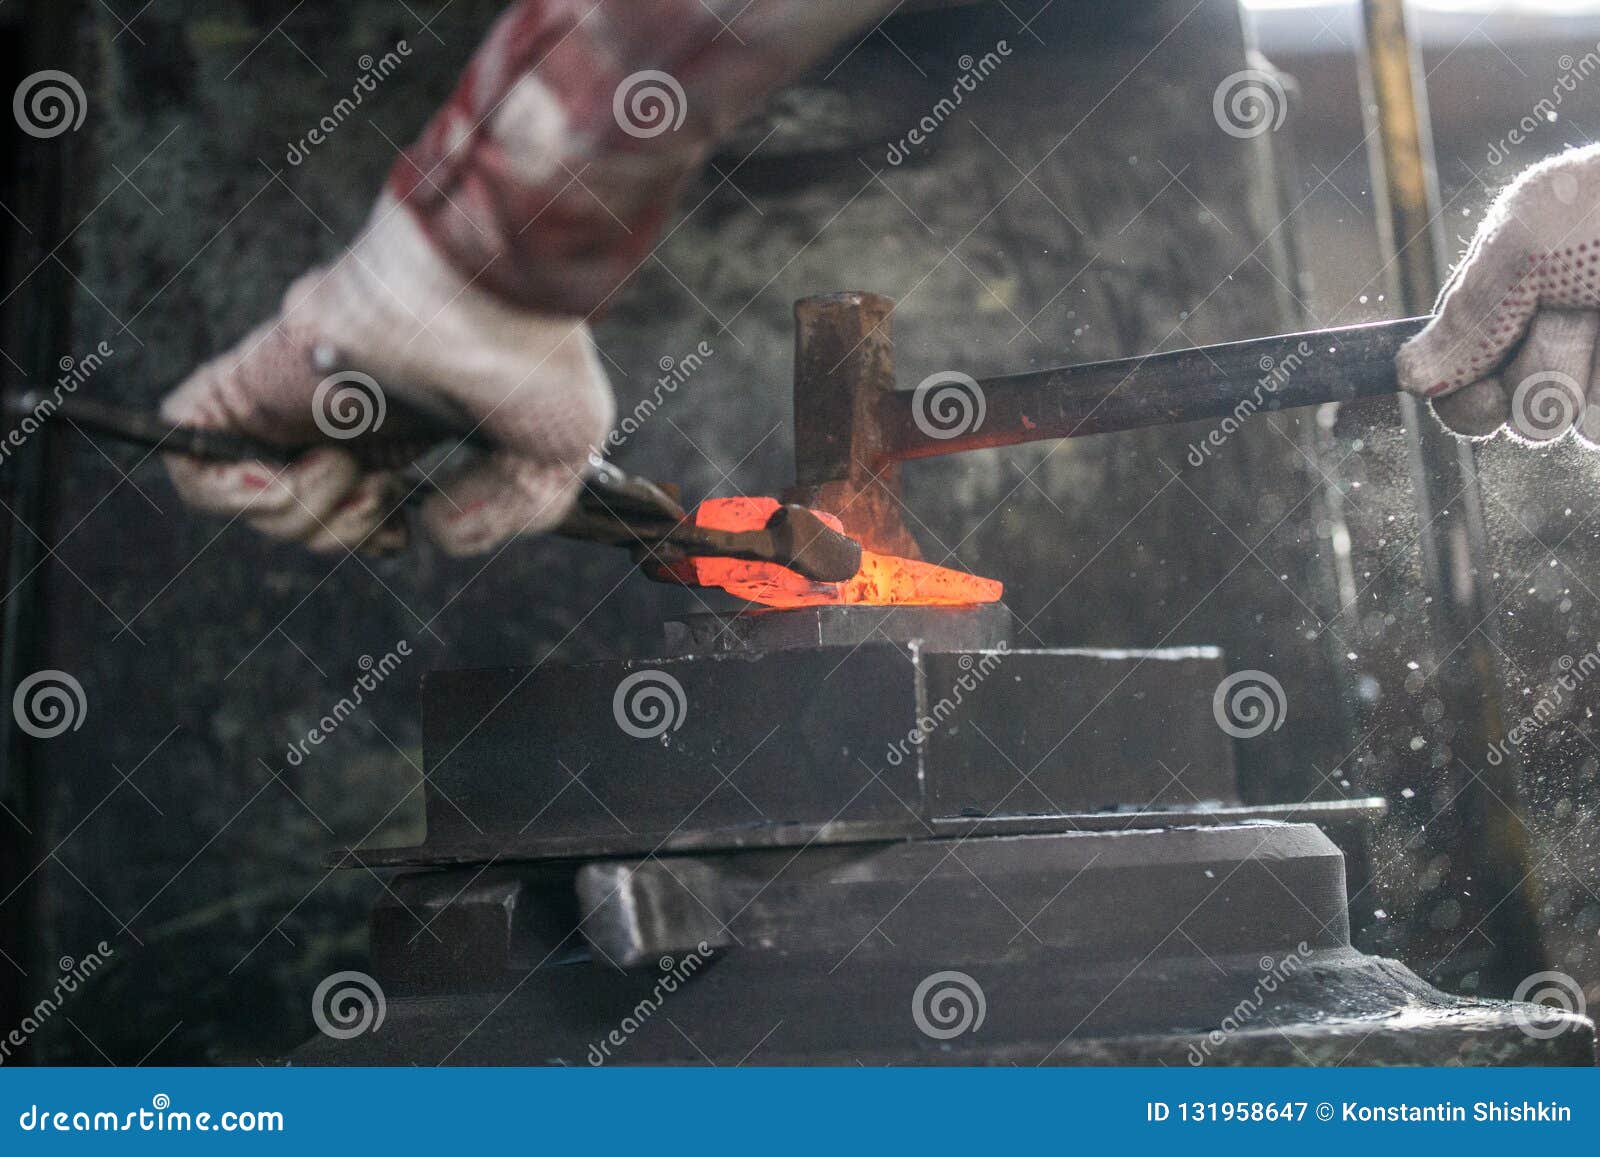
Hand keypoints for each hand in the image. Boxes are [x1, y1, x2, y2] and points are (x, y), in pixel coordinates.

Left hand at [161, 196, 612, 554]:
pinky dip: (218, 487)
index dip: (369, 536)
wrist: (489, 288)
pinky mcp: (252, 373)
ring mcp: (295, 392)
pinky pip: (190, 441)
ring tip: (350, 474)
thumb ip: (502, 515)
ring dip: (297, 517)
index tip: (407, 526)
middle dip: (338, 534)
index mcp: (407, 424)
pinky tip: (276, 480)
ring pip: (244, 488)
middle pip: (297, 506)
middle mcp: (344, 409)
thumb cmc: (534, 353)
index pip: (353, 498)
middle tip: (382, 496)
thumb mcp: (554, 461)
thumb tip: (428, 528)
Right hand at [1396, 144, 1599, 441]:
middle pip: (1518, 417)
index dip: (1464, 404)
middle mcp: (1559, 342)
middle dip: (1546, 370)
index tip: (1480, 400)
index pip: (1458, 389)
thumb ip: (1469, 310)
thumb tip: (1409, 377)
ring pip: (1582, 427)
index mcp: (1512, 304)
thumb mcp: (1528, 240)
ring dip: (1598, 373)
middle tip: (1581, 309)